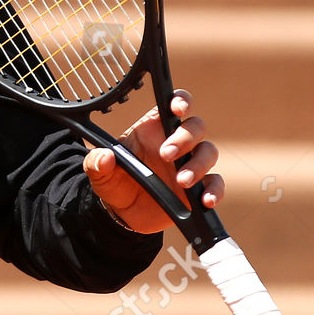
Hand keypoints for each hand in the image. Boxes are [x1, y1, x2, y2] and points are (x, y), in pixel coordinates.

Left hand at [83, 89, 223, 233]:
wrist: (124, 214)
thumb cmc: (115, 183)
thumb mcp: (100, 174)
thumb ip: (97, 164)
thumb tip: (104, 157)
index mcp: (153, 129)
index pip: (173, 105)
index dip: (180, 100)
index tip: (177, 108)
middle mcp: (176, 142)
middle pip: (195, 127)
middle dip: (185, 137)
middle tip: (166, 154)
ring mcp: (190, 164)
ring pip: (209, 152)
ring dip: (198, 165)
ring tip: (181, 181)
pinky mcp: (199, 187)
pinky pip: (216, 183)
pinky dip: (215, 191)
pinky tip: (205, 200)